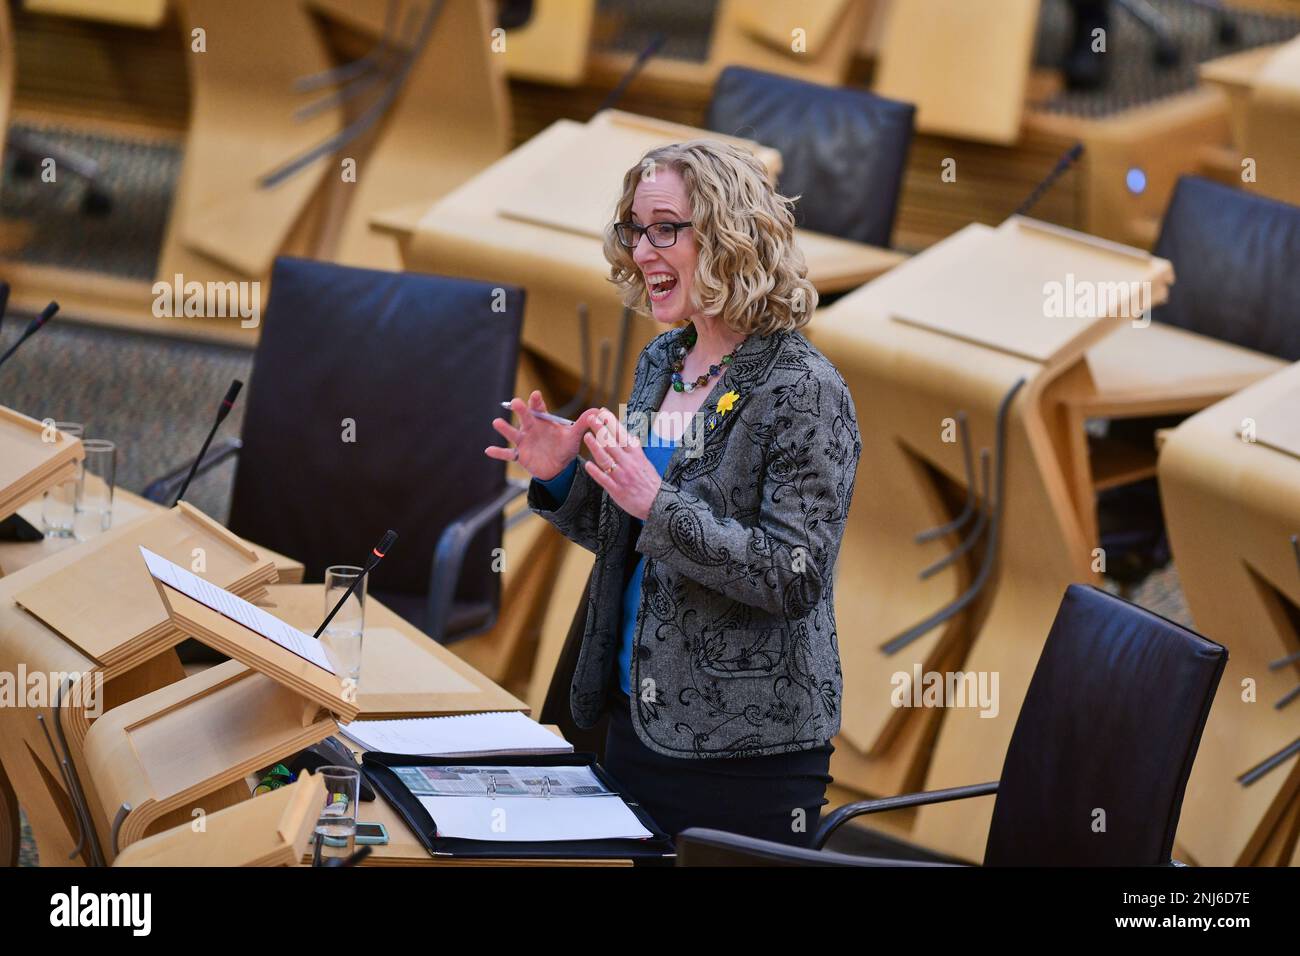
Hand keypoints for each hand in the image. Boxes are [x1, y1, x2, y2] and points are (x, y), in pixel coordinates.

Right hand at [485, 391, 600, 480]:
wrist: (558, 468)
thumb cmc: (564, 447)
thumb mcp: (574, 436)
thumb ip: (583, 423)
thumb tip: (598, 410)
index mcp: (543, 421)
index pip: (539, 408)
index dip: (537, 402)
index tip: (536, 396)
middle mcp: (531, 428)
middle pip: (525, 417)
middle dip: (520, 410)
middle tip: (516, 403)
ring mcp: (524, 441)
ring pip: (513, 434)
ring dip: (505, 429)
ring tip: (496, 422)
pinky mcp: (520, 455)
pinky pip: (508, 454)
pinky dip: (498, 452)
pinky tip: (488, 450)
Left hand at [582, 407, 661, 521]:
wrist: (658, 504)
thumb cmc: (650, 484)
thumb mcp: (645, 462)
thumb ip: (634, 451)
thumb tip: (628, 436)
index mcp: (636, 455)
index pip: (622, 434)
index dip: (612, 422)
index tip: (603, 412)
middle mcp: (629, 463)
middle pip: (612, 443)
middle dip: (601, 429)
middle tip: (591, 418)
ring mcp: (622, 476)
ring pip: (606, 459)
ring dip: (595, 447)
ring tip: (587, 436)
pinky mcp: (616, 490)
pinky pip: (604, 479)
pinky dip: (596, 472)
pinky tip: (588, 464)